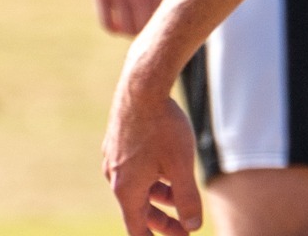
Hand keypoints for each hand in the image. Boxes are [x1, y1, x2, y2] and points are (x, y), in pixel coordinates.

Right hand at [88, 0, 173, 35]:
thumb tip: (169, 21)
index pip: (166, 18)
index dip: (164, 27)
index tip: (163, 28)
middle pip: (147, 27)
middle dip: (148, 32)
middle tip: (147, 30)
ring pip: (127, 28)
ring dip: (130, 32)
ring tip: (132, 26)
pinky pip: (108, 23)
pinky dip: (114, 29)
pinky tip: (118, 23)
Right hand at [103, 76, 201, 235]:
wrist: (142, 87)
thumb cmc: (163, 128)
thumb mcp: (181, 166)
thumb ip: (187, 199)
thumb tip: (193, 226)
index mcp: (126, 189)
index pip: (136, 228)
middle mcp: (114, 177)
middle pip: (138, 209)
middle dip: (162, 220)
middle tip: (185, 228)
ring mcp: (114, 159)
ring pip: (137, 187)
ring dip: (159, 196)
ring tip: (181, 197)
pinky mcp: (118, 142)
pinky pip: (134, 169)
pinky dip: (151, 176)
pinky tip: (167, 168)